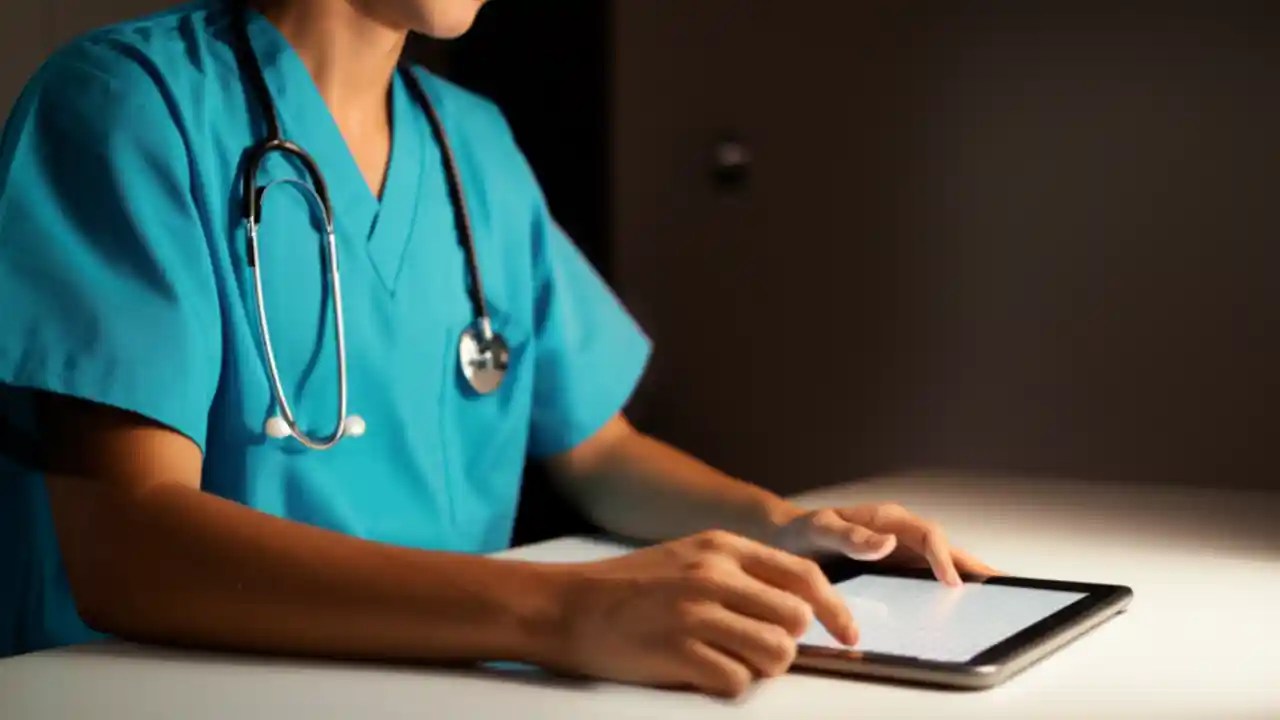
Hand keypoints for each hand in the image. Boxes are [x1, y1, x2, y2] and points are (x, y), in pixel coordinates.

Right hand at [550, 530, 855, 697]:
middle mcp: (714, 576)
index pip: (804, 576)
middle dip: (787, 644)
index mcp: (721, 548)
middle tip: (758, 651)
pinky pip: (737, 682)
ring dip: (760, 668)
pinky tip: (699, 672)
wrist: (567, 606)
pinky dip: (726, 684)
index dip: (836, 610)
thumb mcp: (688, 557)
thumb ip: (740, 573)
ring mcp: (697, 614)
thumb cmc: (629, 587)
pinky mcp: (679, 652)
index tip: (847, 634)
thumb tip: (795, 608)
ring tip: (726, 661)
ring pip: (775, 654)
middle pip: (796, 620)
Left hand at [771, 502, 999, 585]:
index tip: (953, 583)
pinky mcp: (894, 564)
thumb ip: (849, 535)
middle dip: (973, 564)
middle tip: (1003, 584)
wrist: (785, 537)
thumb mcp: (818, 531)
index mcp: (886, 519)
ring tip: (998, 592)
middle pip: (944, 546)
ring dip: (968, 572)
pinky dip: (949, 581)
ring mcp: (898, 547)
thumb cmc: (800, 533)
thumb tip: (886, 542)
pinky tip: (962, 599)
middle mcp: (898, 530)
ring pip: (940, 559)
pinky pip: (926, 572)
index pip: (927, 535)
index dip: (943, 557)